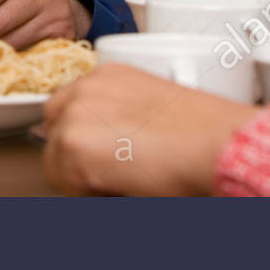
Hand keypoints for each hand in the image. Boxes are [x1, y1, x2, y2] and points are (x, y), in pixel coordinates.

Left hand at [41, 64, 259, 194]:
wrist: (216, 143)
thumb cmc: (200, 133)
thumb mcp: (150, 109)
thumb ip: (116, 117)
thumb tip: (100, 146)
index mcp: (107, 75)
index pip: (67, 107)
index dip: (81, 137)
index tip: (98, 156)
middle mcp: (86, 87)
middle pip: (53, 130)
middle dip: (72, 156)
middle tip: (108, 174)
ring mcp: (75, 114)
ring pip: (56, 161)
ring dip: (80, 178)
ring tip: (122, 180)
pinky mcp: (73, 145)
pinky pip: (64, 184)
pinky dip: (87, 195)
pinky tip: (122, 187)